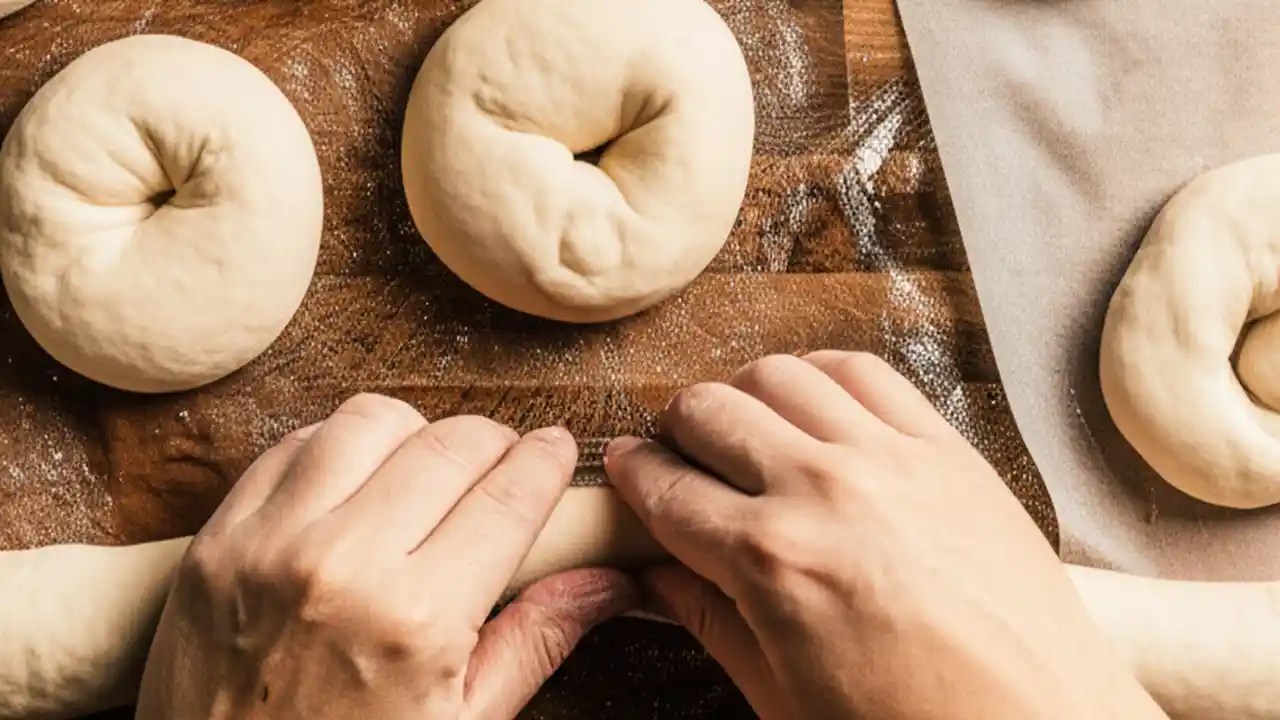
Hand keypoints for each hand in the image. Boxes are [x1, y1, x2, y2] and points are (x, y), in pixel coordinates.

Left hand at [137, 393, 635, 719]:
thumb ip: (536, 641)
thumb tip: (607, 583)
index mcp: (417, 621)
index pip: (508, 497)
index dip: (547, 461)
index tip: (560, 450)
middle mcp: (343, 565)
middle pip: (450, 444)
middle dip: (496, 442)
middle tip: (505, 465)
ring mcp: (271, 544)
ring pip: (370, 420)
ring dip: (416, 434)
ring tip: (428, 470)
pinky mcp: (218, 539)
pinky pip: (292, 445)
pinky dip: (337, 447)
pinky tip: (358, 483)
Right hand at [606, 352, 1166, 719]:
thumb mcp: (782, 695)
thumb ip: (707, 619)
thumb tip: (649, 577)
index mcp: (769, 561)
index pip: (666, 489)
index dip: (630, 472)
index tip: (623, 466)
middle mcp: (822, 489)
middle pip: (710, 411)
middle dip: (675, 427)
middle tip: (677, 451)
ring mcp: (888, 458)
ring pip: (778, 374)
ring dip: (741, 392)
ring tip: (742, 425)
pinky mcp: (946, 447)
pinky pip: (866, 372)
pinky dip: (821, 373)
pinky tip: (812, 401)